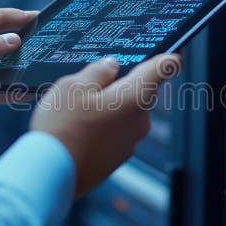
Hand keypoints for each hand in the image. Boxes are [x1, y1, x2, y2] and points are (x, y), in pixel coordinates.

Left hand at [0, 9, 36, 129]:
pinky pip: (0, 90)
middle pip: (5, 42)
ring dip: (22, 68)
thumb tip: (14, 40)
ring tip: (47, 67)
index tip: (44, 18)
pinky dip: (15, 91)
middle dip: (26, 43)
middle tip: (52, 44)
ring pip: (5, 66)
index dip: (21, 17)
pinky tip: (31, 91)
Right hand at [30, 53, 181, 197]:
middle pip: (138, 91)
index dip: (169, 56)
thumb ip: (97, 71)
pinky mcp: (116, 159)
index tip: (174, 51)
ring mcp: (130, 143)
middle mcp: (140, 121)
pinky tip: (76, 130)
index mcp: (135, 97)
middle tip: (90, 84)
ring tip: (75, 111)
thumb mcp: (72, 86)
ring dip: (108, 108)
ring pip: (124, 113)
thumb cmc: (62, 129)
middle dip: (119, 85)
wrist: (51, 174)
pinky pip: (114, 133)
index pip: (164, 68)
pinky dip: (100, 128)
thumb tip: (111, 66)